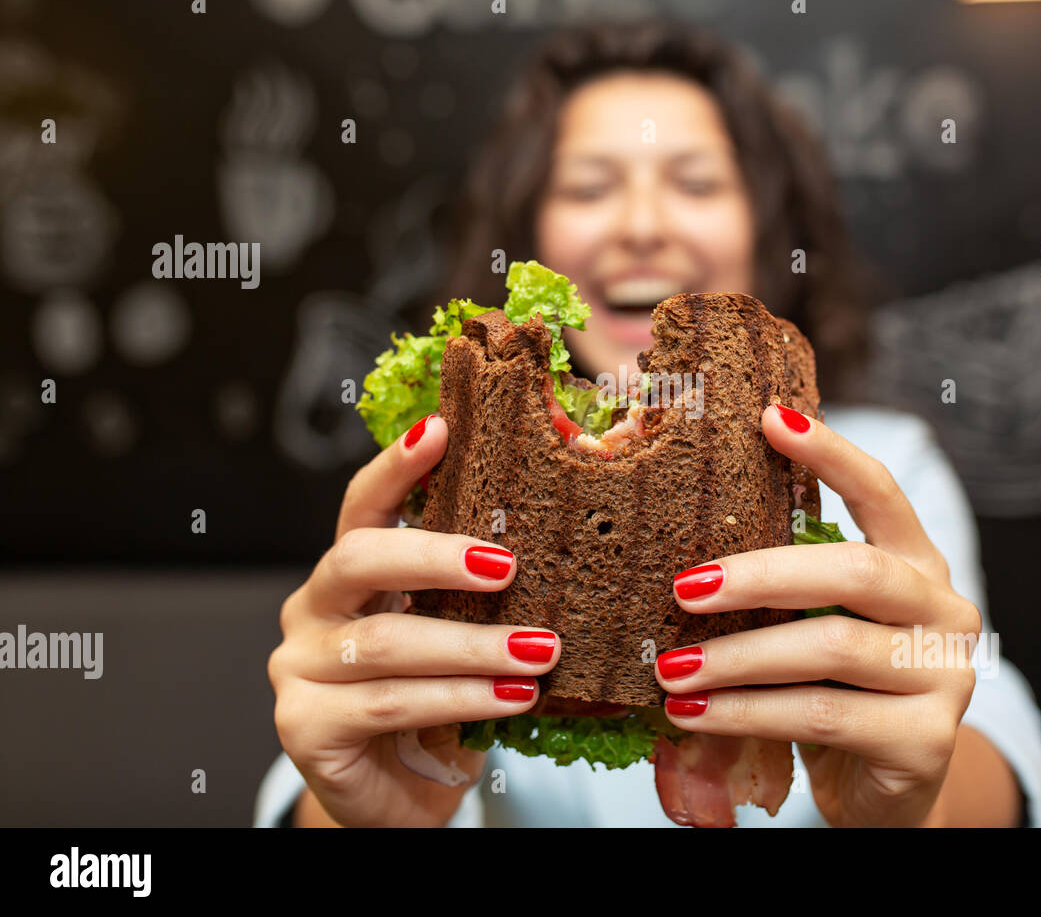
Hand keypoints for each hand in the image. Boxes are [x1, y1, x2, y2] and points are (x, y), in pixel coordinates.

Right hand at [268, 414, 560, 826]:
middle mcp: (313, 610)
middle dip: (437, 554)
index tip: (440, 427)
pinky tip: (510, 699)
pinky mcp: (305, 726)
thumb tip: (556, 541)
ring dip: (473, 645)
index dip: (397, 465)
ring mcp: (300, 667)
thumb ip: (479, 593)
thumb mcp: (462, 637)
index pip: (364, 506)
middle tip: (507, 565)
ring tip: (540, 651)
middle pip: (360, 557)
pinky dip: (460, 698)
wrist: (403, 798)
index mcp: (350, 576)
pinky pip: (390, 701)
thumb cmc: (441, 706)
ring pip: (387, 640)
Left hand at [654, 404, 980, 826]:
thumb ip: (787, 593)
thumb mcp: (817, 631)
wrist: (885, 794)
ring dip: (737, 659)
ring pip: (830, 648)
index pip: (881, 494)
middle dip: (759, 575)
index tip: (769, 417)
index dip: (829, 453)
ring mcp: (945, 675)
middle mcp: (944, 610)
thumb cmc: (837, 693)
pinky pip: (821, 714)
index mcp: (918, 566)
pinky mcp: (927, 739)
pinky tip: (695, 717)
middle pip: (853, 571)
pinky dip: (746, 714)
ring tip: (671, 671)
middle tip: (684, 587)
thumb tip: (685, 557)